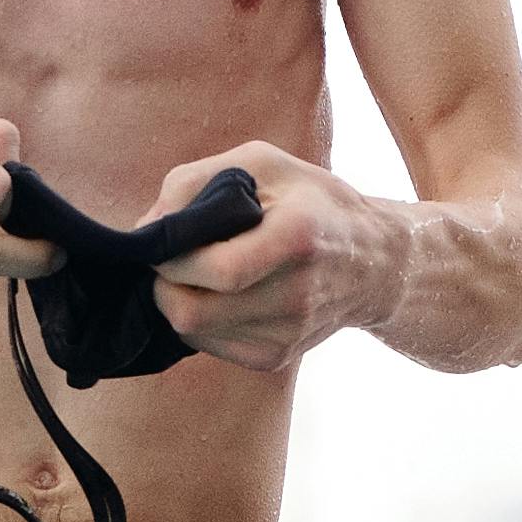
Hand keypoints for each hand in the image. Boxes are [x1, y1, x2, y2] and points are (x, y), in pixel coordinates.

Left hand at [146, 143, 392, 371]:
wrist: (375, 261)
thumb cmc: (311, 201)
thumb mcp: (260, 163)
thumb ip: (194, 182)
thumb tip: (145, 228)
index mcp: (297, 237)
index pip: (218, 270)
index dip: (173, 261)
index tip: (163, 243)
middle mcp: (297, 294)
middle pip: (193, 313)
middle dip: (164, 285)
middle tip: (172, 261)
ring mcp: (289, 333)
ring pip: (194, 333)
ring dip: (180, 302)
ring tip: (201, 273)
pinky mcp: (279, 357)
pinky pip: (210, 347)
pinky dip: (200, 322)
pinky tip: (221, 296)